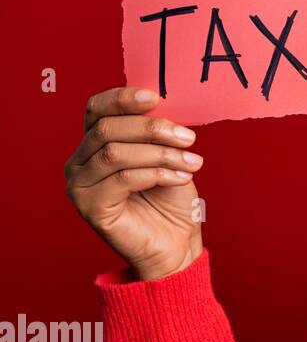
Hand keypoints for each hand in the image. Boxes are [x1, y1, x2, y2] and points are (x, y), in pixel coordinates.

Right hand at [65, 86, 204, 280]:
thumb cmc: (170, 199)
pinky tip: (180, 178)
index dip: (122, 98)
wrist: (176, 244)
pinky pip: (122, 179)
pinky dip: (157, 173)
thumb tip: (163, 102)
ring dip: (160, 154)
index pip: (96, 109)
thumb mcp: (167, 155)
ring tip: (192, 162)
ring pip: (115, 153)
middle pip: (107, 129)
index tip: (155, 97)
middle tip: (189, 138)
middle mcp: (79, 162)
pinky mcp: (90, 207)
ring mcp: (80, 186)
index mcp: (94, 144)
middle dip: (152, 128)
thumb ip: (156, 131)